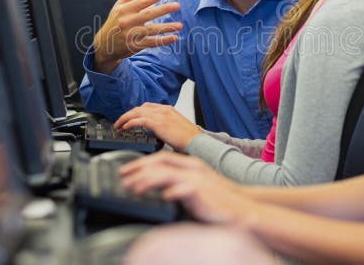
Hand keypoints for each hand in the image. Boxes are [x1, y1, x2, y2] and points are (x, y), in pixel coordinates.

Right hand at [93, 0, 182, 73]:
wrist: (104, 45)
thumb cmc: (115, 22)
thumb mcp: (119, 6)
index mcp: (125, 10)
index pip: (142, 1)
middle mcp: (127, 21)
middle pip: (148, 14)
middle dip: (164, 10)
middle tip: (177, 5)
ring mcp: (131, 34)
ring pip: (152, 30)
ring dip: (167, 27)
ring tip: (180, 25)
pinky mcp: (134, 46)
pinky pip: (151, 43)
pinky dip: (163, 41)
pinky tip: (174, 38)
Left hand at [114, 103, 200, 150]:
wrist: (197, 142)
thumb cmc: (189, 139)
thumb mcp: (176, 129)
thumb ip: (164, 127)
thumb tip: (154, 133)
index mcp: (168, 109)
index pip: (147, 106)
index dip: (136, 112)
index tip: (129, 118)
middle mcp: (163, 110)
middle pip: (139, 108)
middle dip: (127, 115)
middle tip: (119, 123)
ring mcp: (161, 115)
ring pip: (136, 112)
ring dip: (124, 119)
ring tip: (118, 126)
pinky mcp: (158, 123)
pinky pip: (138, 120)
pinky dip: (129, 123)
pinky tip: (124, 129)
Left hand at [120, 151, 254, 224]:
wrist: (240, 205)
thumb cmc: (216, 198)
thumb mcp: (193, 186)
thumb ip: (176, 182)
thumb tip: (156, 186)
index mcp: (189, 164)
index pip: (160, 158)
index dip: (140, 163)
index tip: (126, 171)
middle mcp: (191, 167)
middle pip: (159, 162)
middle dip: (137, 168)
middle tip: (122, 177)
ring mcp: (196, 178)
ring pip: (165, 174)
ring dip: (146, 180)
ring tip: (134, 189)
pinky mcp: (200, 191)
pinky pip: (182, 189)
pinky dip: (170, 192)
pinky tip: (162, 197)